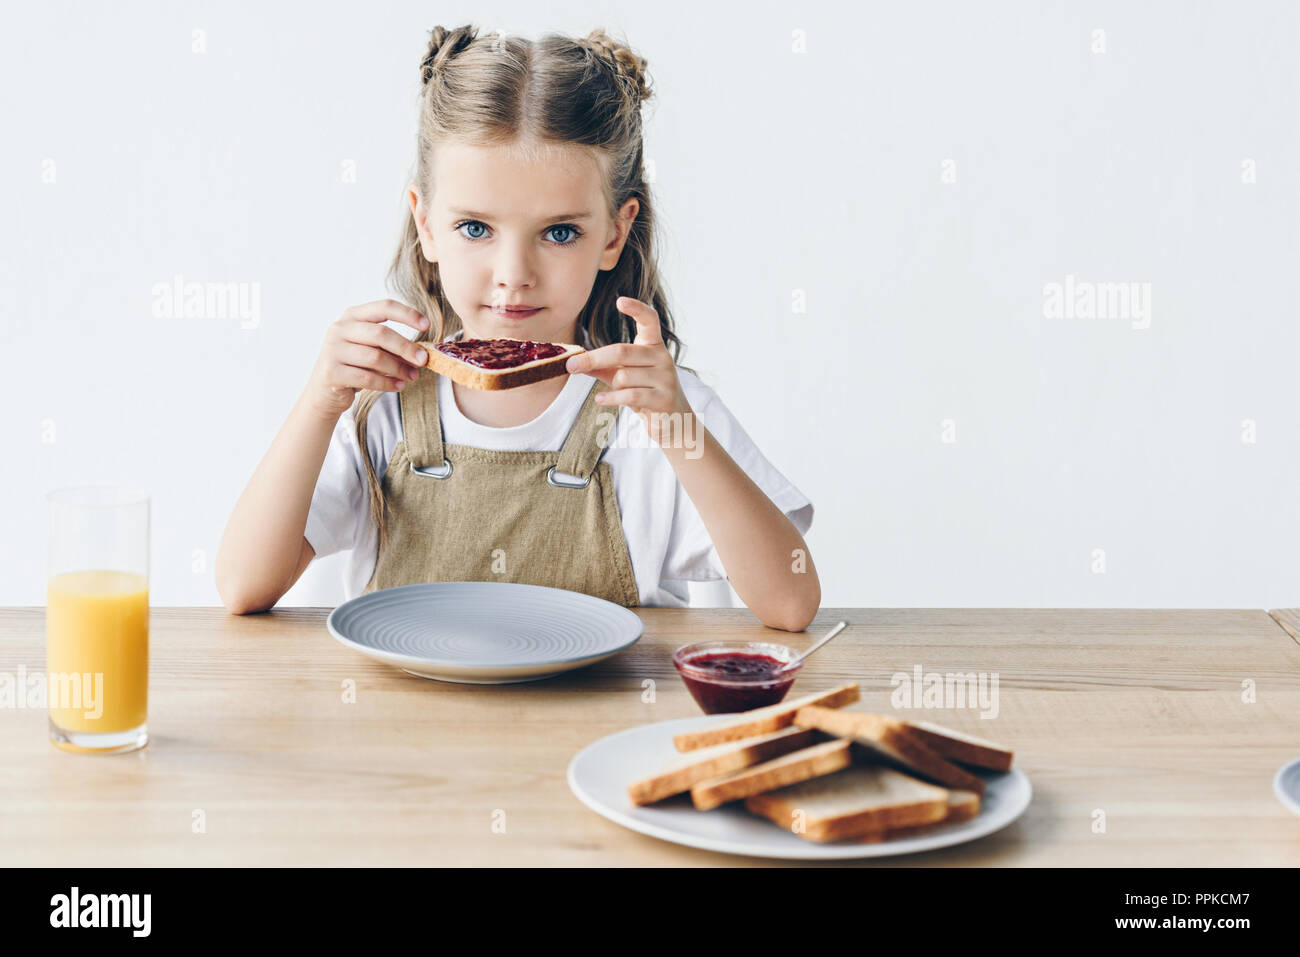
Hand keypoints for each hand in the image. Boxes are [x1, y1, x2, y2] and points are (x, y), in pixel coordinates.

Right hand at [304, 300, 431, 419]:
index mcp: (352, 316)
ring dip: (399, 369)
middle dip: (406, 348)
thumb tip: (422, 353)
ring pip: (375, 357)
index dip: (407, 314)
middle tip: (423, 360)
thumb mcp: (371, 348)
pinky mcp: (332, 372)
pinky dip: (388, 383)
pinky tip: (399, 386)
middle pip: (381, 333)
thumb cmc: (355, 365)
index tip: (427, 325)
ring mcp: (333, 350)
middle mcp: (340, 328)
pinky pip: (368, 378)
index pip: (383, 307)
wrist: (325, 390)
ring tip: (412, 377)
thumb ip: (392, 345)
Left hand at [564, 296, 693, 442]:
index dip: (636, 309)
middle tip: (571, 365)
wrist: (672, 420)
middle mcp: (662, 357)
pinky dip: (611, 398)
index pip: (649, 320)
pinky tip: (600, 399)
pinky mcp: (663, 398)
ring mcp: (665, 378)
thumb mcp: (622, 375)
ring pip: (624, 376)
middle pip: (622, 351)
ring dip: (613, 387)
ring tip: (617, 394)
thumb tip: (573, 361)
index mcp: (653, 345)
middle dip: (594, 359)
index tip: (620, 301)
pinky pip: (630, 395)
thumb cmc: (644, 392)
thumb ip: (601, 366)